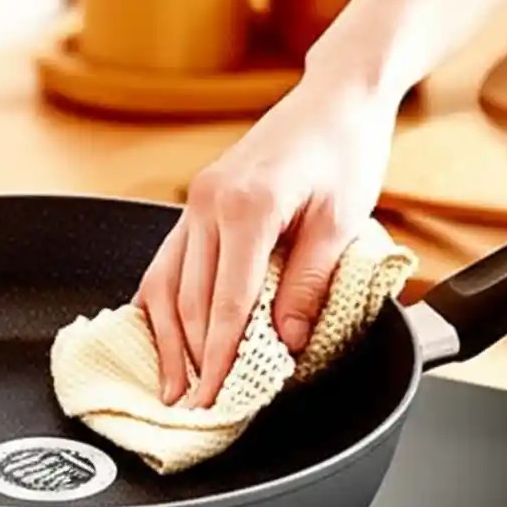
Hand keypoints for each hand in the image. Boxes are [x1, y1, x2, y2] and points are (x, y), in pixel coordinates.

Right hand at [133, 77, 399, 408]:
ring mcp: (196, 201)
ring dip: (167, 338)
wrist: (334, 99)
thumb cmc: (344, 150)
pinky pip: (168, 260)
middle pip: (190, 299)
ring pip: (167, 282)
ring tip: (170, 385)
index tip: (216, 399)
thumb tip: (285, 341)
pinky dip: (161, 302)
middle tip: (192, 407)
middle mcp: (209, 203)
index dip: (221, 359)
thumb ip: (309, 283)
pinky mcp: (196, 202)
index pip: (229, 303)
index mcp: (248, 206)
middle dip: (191, 359)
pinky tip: (162, 333)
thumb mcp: (341, 220)